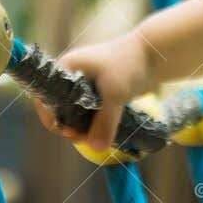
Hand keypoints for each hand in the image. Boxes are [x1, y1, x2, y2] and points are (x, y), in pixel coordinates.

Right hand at [32, 31, 154, 151]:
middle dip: (70, 127)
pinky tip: (104, 133)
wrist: (155, 54)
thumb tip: (97, 148)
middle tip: (85, 139)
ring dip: (82, 128)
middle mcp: (72, 76)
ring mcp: (85, 85)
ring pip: (76, 114)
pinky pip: (89, 113)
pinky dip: (94, 124)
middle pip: (60, 110)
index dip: (53, 119)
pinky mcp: (99, 93)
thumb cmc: (130, 65)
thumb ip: (105, 122)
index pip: (46, 98)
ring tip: (96, 138)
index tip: (70, 133)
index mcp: (66, 68)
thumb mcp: (116, 94)